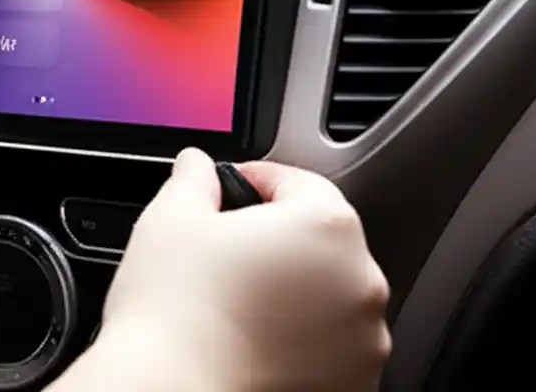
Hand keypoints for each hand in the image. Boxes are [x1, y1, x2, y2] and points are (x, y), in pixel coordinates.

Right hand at [58, 150, 389, 391]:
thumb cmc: (174, 312)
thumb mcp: (171, 219)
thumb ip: (193, 180)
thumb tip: (197, 166)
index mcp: (326, 226)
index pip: (296, 182)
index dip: (254, 181)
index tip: (228, 193)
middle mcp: (360, 281)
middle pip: (319, 240)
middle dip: (276, 240)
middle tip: (225, 254)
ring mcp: (363, 340)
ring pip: (329, 296)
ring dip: (295, 292)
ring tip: (238, 304)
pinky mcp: (354, 383)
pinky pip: (331, 347)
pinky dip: (303, 341)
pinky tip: (255, 341)